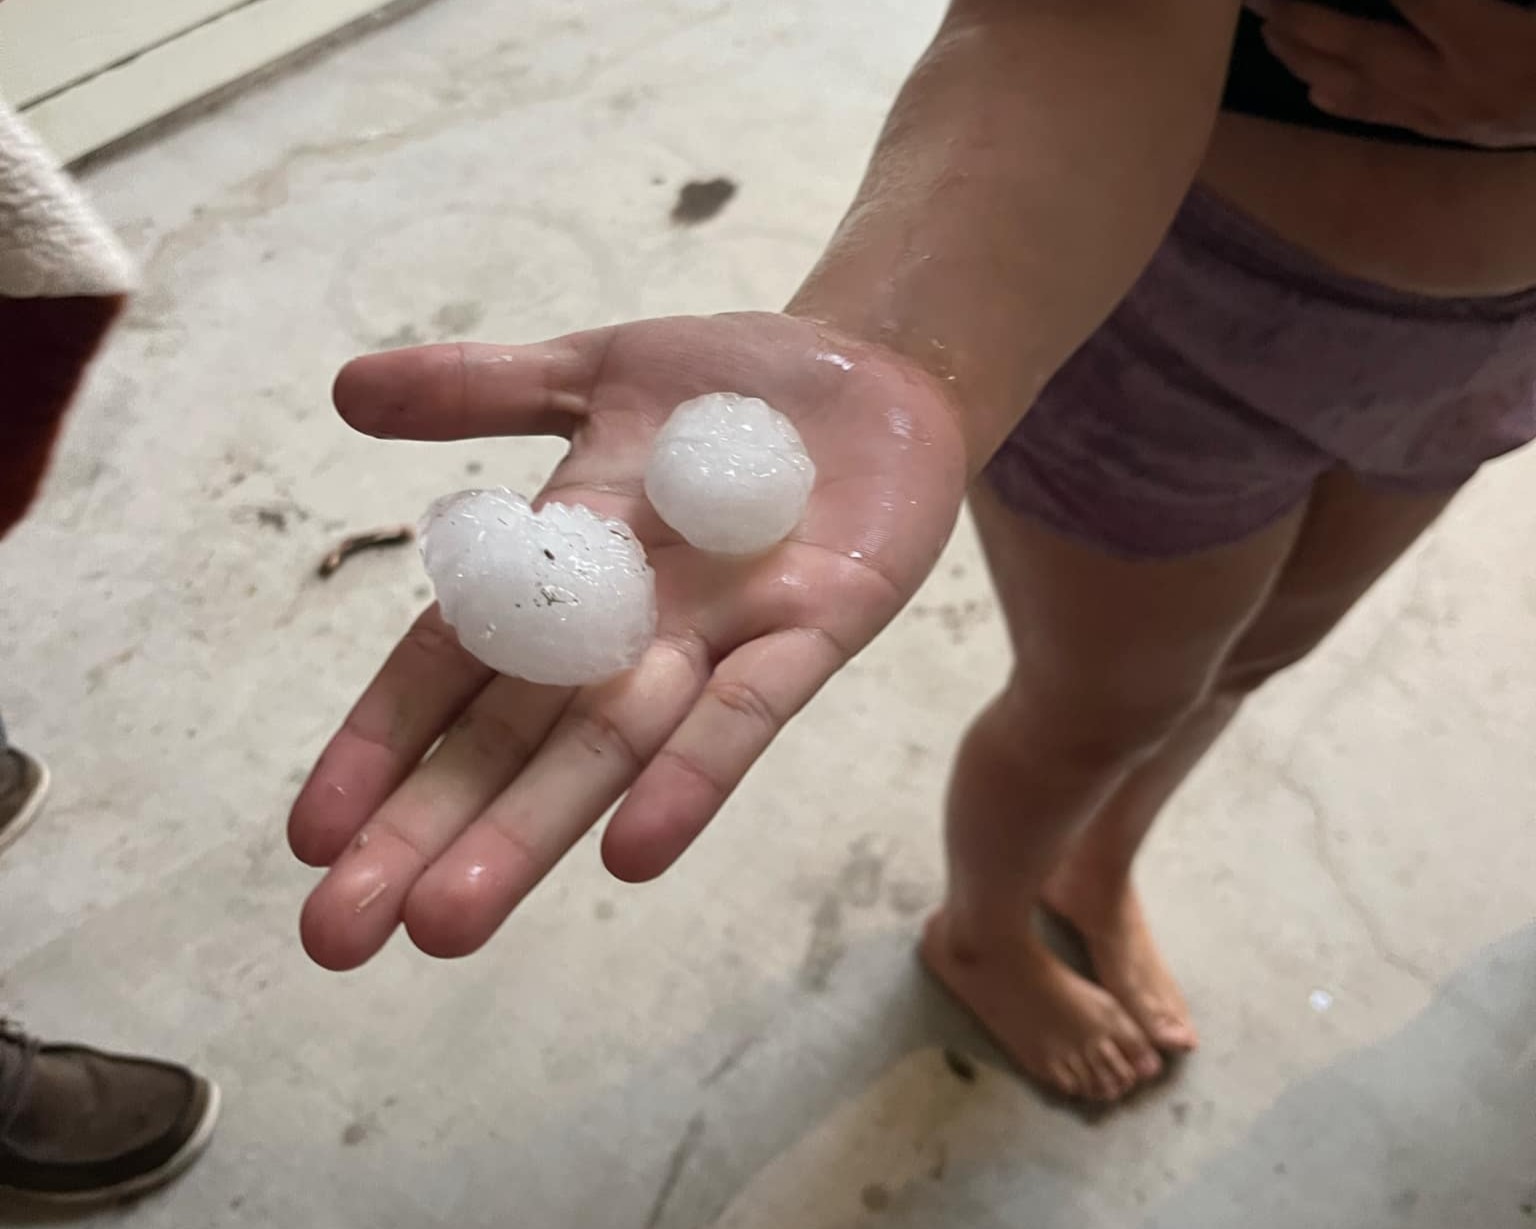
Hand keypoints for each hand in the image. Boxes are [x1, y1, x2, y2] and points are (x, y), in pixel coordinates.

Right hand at [289, 312, 966, 969]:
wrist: (879, 369)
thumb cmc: (732, 388)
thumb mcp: (593, 373)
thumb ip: (479, 389)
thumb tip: (344, 391)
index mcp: (564, 565)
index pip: (452, 666)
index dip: (381, 744)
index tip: (307, 837)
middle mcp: (631, 623)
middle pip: (514, 736)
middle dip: (427, 832)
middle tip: (335, 939)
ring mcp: (723, 631)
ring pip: (614, 743)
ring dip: (532, 830)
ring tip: (446, 923)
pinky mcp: (821, 622)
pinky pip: (751, 708)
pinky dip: (697, 774)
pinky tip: (634, 852)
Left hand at [1257, 0, 1535, 147]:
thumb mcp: (1530, 14)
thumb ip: (1469, 1)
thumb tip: (1433, 4)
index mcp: (1495, 43)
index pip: (1417, 1)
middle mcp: (1463, 86)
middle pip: (1363, 45)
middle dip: (1303, 18)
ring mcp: (1458, 115)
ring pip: (1365, 85)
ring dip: (1309, 56)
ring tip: (1267, 31)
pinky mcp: (1463, 130)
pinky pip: (1390, 116)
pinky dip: (1346, 99)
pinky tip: (1314, 89)